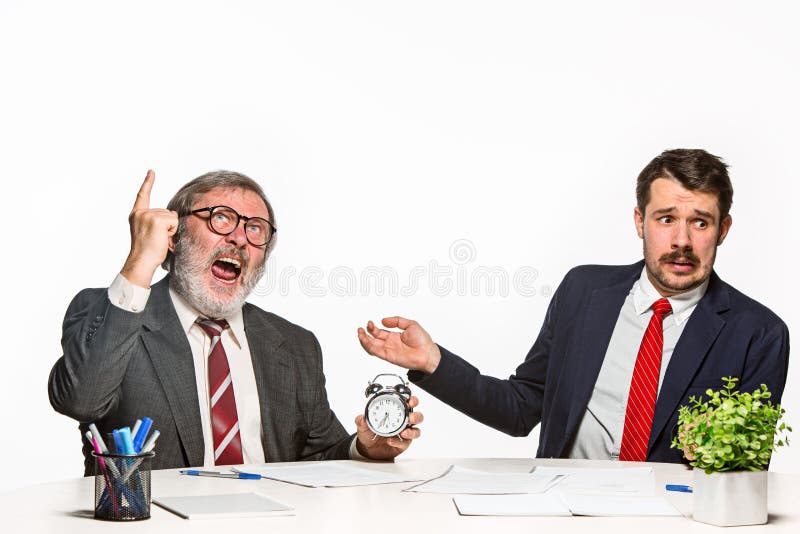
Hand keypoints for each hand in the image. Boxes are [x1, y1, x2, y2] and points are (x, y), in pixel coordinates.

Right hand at [120, 170, 178, 287]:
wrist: (142, 261)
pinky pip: (174, 222)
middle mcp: (140, 213)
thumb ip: (156, 220)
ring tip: (158, 240)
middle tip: (157, 239)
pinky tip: (162, 238)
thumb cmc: (147, 252)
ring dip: (170, 230)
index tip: (152, 172)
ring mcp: (148, 215)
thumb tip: (173, 215)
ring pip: (172, 218)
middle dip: (168, 226)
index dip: (148, 183)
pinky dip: (172, 232)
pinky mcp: (157, 220)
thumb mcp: (149, 231)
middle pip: (167, 212)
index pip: (143, 196)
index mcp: (136, 215)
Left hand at [355, 396, 422, 459]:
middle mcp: (403, 421)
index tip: (410, 400)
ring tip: (403, 432)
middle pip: (417, 416)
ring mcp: (405, 432)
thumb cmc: (370, 433)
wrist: (368, 449)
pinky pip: (406, 442)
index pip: (408, 403)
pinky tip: (391, 441)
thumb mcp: (363, 425)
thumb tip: (362, 417)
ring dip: (412, 431)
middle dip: (416, 416)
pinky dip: (399, 441)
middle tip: (411, 417)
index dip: (412, 400)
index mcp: (396, 411)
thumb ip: (362, 420)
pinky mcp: (403, 444)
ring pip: (416, 430)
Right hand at [357, 316, 441, 374]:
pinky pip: (375, 351)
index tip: (370, 322)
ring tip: (360, 332)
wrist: (428, 353)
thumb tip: (383, 320)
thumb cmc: (423, 341)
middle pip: (373, 339)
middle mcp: (390, 343)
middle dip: (365, 333)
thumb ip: (397, 320)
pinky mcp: (388, 356)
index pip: (379, 332)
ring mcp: (388, 350)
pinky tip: (365, 339)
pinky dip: (368, 345)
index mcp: (394, 336)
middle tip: (362, 327)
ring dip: (364, 339)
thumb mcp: (410, 324)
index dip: (373, 327)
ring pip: (371, 346)